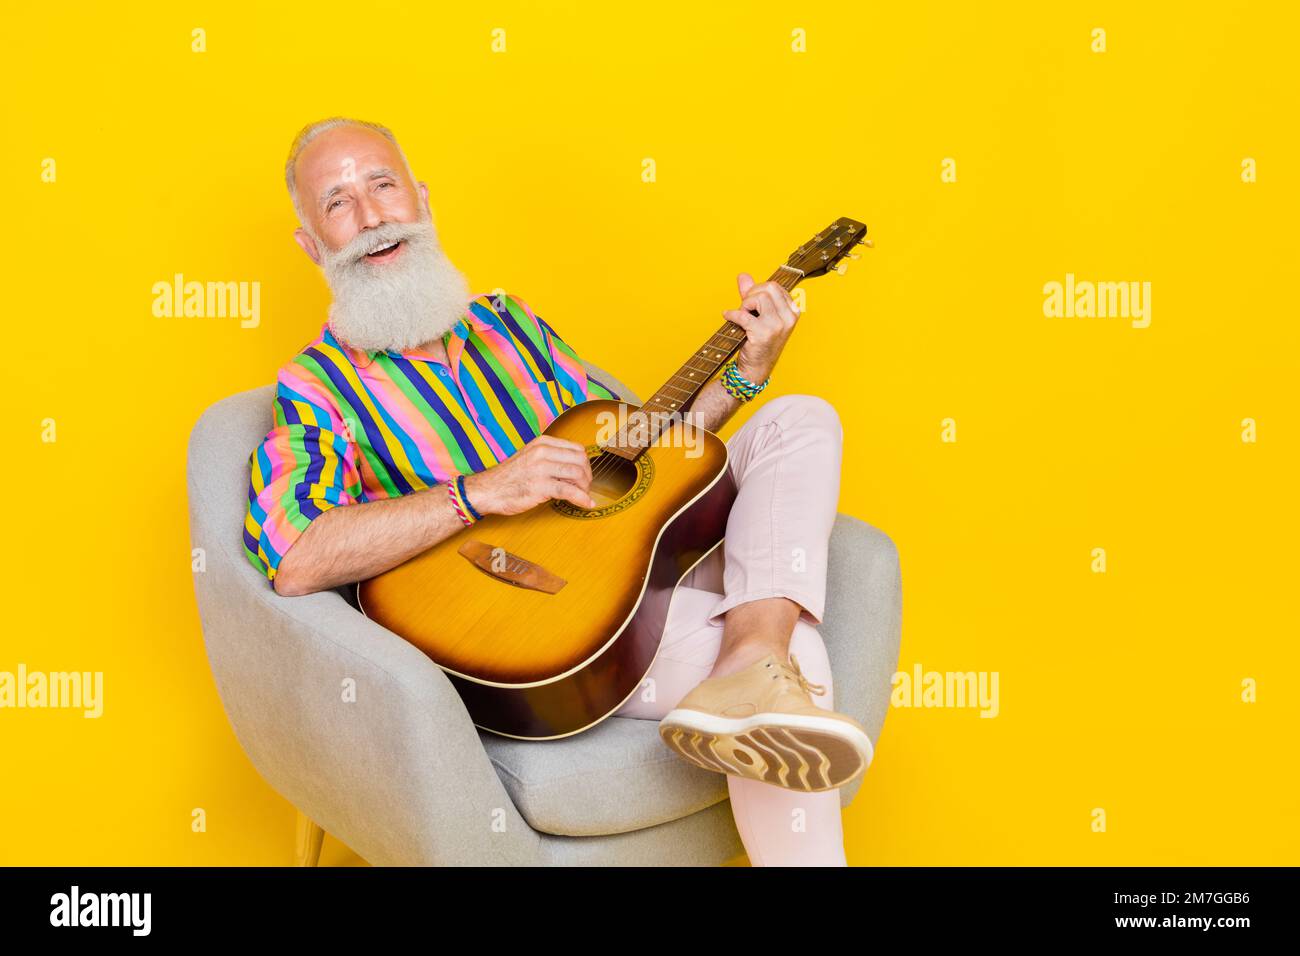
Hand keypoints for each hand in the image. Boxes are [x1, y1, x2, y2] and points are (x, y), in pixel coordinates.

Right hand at [462, 435, 595, 514]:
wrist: (489, 490)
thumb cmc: (510, 477)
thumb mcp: (531, 457)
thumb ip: (551, 458)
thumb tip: (576, 468)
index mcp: (542, 443)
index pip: (577, 449)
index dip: (585, 464)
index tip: (584, 475)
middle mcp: (543, 452)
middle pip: (581, 461)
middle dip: (587, 476)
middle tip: (585, 487)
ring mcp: (541, 468)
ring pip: (578, 474)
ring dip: (585, 487)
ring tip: (582, 495)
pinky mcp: (540, 486)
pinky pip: (569, 491)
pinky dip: (582, 498)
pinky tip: (586, 503)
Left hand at [722, 272, 799, 383]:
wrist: (756, 368)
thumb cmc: (759, 341)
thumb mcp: (760, 315)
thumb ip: (752, 294)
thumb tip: (743, 276)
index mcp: (792, 311)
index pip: (774, 286)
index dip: (758, 290)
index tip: (750, 301)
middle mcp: (789, 317)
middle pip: (768, 288)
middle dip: (751, 295)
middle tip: (745, 308)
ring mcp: (778, 326)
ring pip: (758, 298)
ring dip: (744, 305)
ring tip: (742, 316)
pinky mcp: (763, 333)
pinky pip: (743, 314)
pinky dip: (732, 314)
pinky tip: (728, 316)